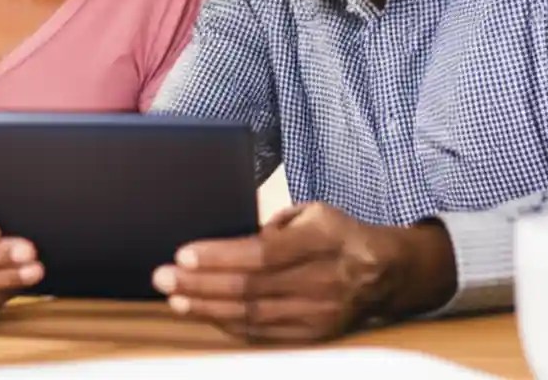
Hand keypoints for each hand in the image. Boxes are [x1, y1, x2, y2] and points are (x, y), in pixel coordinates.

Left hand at [151, 203, 456, 342]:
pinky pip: (263, 333)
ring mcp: (319, 312)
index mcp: (322, 240)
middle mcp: (323, 280)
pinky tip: (203, 313)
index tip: (183, 254)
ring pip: (252, 315)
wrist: (385, 271)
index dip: (220, 256)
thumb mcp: (312, 212)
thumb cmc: (337, 234)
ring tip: (174, 297)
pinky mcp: (314, 335)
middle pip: (250, 287)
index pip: (263, 253)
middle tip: (162, 277)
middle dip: (199, 284)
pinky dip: (228, 324)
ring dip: (207, 307)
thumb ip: (274, 224)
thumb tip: (229, 234)